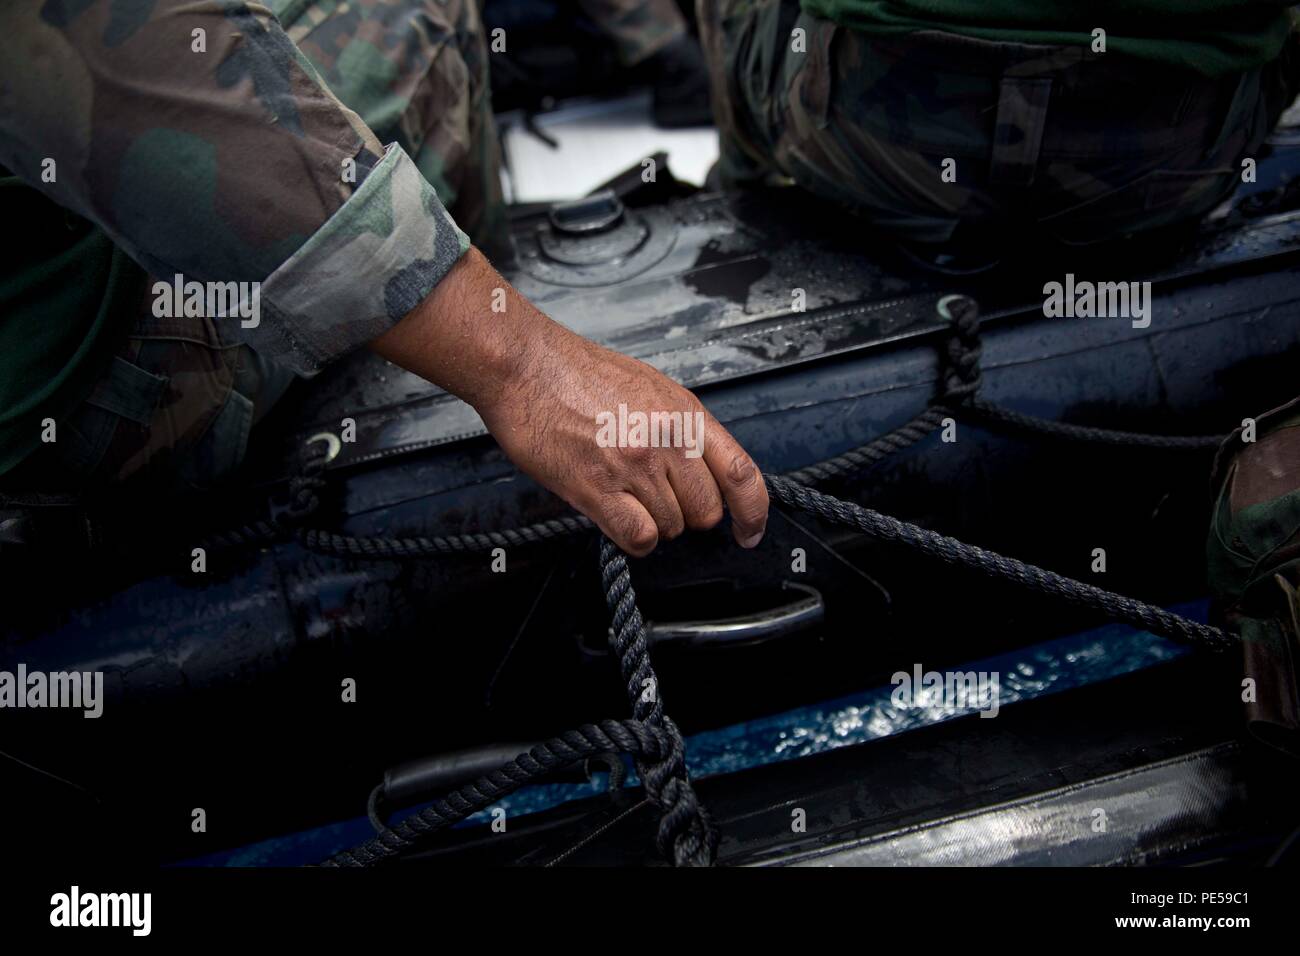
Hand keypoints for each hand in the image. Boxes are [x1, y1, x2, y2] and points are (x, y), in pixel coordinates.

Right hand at [371, 247, 768, 555]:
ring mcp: (635, 465)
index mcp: (686, 414)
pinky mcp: (598, 488)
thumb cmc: (578, 373)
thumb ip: (682, 428)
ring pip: (671, 527)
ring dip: (653, 523)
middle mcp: (668, 440)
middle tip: (657, 500)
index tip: (750, 531)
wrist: (526, 366)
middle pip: (706, 510)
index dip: (753, 511)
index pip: (741, 473)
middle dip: (686, 515)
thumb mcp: (651, 388)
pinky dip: (634, 539)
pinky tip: (618, 519)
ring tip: (623, 495)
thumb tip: (700, 469)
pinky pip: (639, 537)